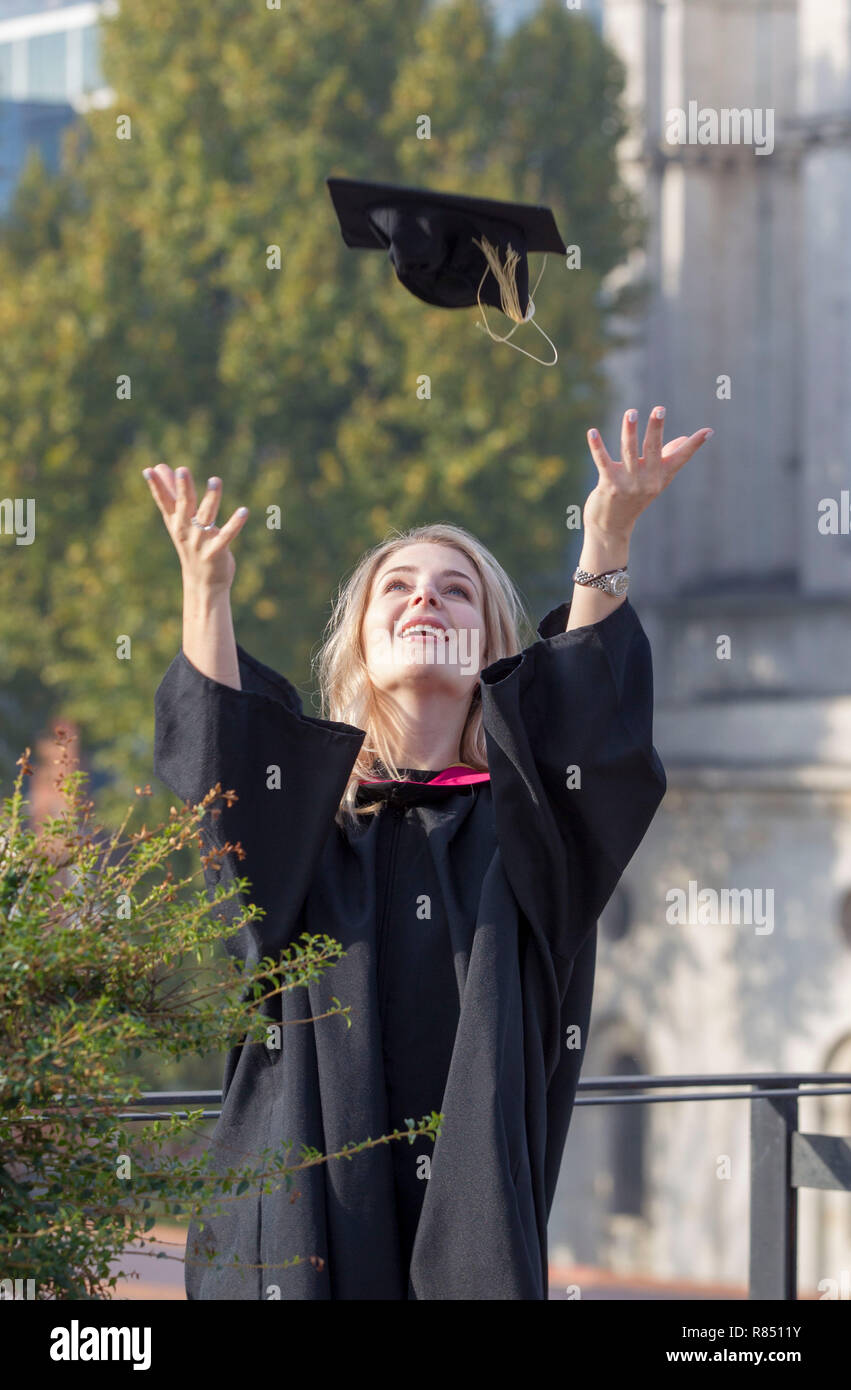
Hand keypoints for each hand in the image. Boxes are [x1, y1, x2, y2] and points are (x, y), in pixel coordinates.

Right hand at [143, 464, 247, 591]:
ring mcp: (200, 542)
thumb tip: (159, 467)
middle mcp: (186, 530)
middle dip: (183, 488)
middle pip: (184, 505)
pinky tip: (244, 511)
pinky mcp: (216, 552)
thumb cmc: (191, 546)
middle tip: (182, 470)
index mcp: (176, 522)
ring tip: (215, 480)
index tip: (149, 470)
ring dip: (211, 499)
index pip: (164, 501)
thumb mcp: (179, 521)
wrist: (202, 584)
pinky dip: (235, 524)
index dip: (157, 487)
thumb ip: (171, 493)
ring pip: (206, 517)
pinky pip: (226, 535)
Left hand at [583, 406, 712, 537]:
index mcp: (660, 477)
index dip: (694, 445)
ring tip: (631, 413)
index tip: (709, 431)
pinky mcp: (609, 485)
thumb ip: (666, 458)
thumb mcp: (653, 481)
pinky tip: (592, 432)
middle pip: (653, 449)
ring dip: (630, 431)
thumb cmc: (633, 500)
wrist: (611, 527)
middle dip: (656, 428)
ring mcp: (628, 484)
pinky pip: (603, 461)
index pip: (681, 458)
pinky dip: (597, 446)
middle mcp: (647, 480)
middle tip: (660, 409)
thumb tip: (683, 438)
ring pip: (629, 452)